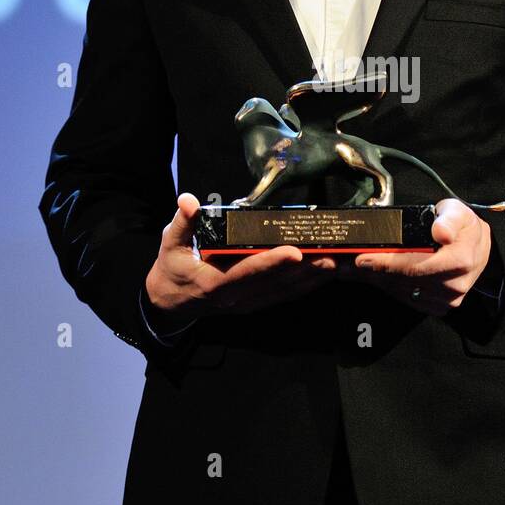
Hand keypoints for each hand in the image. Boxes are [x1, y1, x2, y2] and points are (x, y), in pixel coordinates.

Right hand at [144, 193, 338, 318]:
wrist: (170, 304)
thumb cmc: (172, 269)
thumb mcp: (170, 244)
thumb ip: (182, 222)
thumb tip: (188, 201)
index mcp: (215, 283)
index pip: (247, 272)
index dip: (271, 263)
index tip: (294, 251)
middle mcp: (235, 297)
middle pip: (274, 283)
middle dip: (303, 270)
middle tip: (329, 254)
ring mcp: (247, 303)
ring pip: (284, 292)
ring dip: (310, 279)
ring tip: (334, 262)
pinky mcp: (255, 304)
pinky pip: (284, 296)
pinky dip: (305, 286)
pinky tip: (323, 275)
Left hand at [338, 198, 492, 315]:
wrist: (477, 248)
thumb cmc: (462, 227)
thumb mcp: (457, 212)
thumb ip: (449, 219)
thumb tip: (440, 232)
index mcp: (460, 260)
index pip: (415, 265)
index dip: (385, 264)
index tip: (360, 259)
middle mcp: (454, 284)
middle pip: (403, 281)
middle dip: (370, 272)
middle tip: (340, 264)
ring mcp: (446, 299)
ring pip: (400, 291)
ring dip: (372, 280)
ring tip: (346, 269)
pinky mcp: (438, 307)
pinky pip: (406, 299)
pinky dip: (384, 287)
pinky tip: (368, 277)